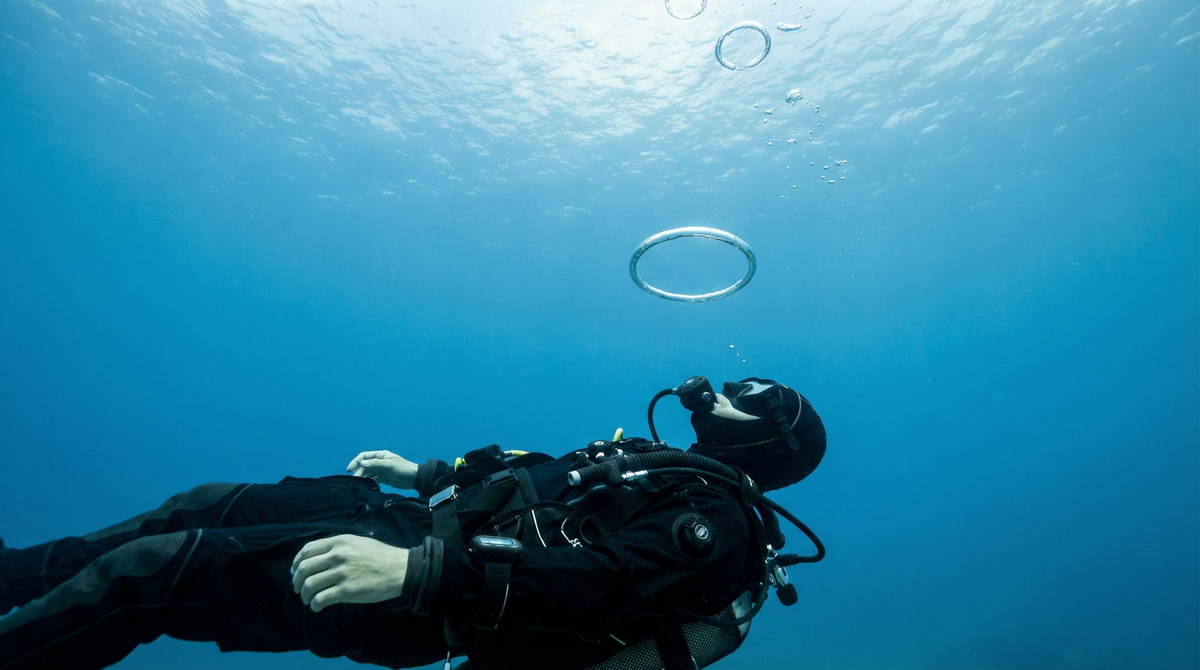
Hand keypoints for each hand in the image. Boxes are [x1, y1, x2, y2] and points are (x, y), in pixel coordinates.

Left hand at [291, 535, 408, 611]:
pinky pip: (321, 599)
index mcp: (339, 542)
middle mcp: (338, 555)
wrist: (400, 570)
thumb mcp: (358, 542)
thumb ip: (339, 547)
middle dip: (297, 581)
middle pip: (304, 568)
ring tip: (309, 600)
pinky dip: (315, 605)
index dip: (297, 562)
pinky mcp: (347, 590)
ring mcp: (342, 573)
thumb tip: (319, 558)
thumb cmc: (380, 556)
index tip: (295, 571)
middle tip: (299, 589)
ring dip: (305, 595)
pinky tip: (318, 607)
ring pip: (310, 585)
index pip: (307, 550)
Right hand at [346, 450, 417, 489]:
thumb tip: (361, 463)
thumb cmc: (403, 469)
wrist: (414, 479)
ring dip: (363, 478)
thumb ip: (375, 464)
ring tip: (360, 485)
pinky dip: (369, 482)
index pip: (364, 456)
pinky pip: (372, 480)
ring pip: (367, 473)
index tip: (349, 470)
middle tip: (356, 481)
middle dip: (359, 472)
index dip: (356, 461)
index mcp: (381, 455)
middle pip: (364, 466)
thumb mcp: (390, 465)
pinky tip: (368, 486)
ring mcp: (380, 470)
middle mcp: (379, 462)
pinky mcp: (382, 479)